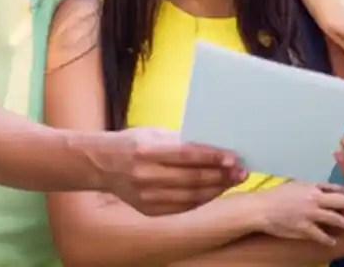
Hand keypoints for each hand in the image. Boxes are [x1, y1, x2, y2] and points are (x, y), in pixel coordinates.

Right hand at [107, 127, 246, 215]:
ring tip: (232, 181)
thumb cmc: (133, 143)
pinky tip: (214, 191)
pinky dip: (201, 200)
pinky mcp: (148, 210)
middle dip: (221, 176)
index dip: (213, 157)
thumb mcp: (155, 133)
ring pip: (190, 196)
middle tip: (241, 171)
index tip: (234, 158)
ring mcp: (146, 196)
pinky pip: (182, 207)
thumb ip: (181, 140)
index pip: (187, 155)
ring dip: (216, 189)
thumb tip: (215, 145)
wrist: (102, 165)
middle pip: (192, 178)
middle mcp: (146, 175)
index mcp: (148, 151)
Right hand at [251, 181, 343, 245]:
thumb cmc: (278, 194)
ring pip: (335, 219)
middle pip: (340, 202)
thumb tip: (326, 189)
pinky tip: (334, 241)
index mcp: (313, 188)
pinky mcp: (304, 229)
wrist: (262, 209)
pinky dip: (328, 238)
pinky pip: (320, 235)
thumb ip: (313, 187)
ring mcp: (311, 216)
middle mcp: (315, 200)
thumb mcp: (297, 185)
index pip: (336, 189)